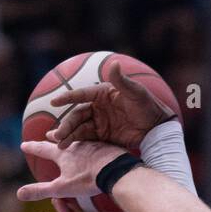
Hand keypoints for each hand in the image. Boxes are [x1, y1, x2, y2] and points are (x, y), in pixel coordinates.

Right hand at [18, 138, 124, 201]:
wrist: (114, 170)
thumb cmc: (87, 179)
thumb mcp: (61, 188)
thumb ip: (40, 191)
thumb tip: (18, 194)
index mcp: (63, 154)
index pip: (43, 149)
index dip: (32, 148)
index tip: (23, 144)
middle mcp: (76, 144)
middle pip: (62, 139)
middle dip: (54, 137)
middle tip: (48, 134)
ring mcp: (92, 144)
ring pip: (80, 138)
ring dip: (73, 138)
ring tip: (71, 139)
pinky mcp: (107, 147)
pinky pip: (97, 144)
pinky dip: (93, 144)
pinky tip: (97, 148)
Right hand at [48, 59, 175, 150]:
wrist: (157, 128)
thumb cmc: (147, 106)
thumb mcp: (135, 92)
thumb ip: (122, 80)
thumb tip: (114, 63)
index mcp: (102, 93)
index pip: (80, 94)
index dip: (67, 98)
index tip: (54, 102)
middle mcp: (97, 107)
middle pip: (77, 115)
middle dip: (66, 125)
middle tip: (57, 135)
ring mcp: (99, 123)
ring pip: (79, 129)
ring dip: (68, 135)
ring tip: (59, 144)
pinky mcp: (103, 137)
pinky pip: (87, 139)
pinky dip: (77, 143)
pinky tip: (67, 148)